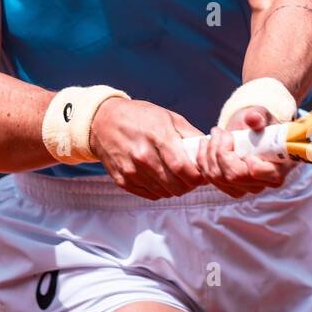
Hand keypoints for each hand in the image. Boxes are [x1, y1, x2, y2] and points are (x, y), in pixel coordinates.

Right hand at [90, 98, 206, 199]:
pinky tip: (158, 176)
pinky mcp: (123, 180)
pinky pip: (150, 194)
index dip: (198, 176)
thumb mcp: (168, 116)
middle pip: (176, 186)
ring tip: (174, 174)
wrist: (102, 121)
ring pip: (164, 193)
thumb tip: (209, 150)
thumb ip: (190, 134)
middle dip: (189, 184)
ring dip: (174, 187)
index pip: (184, 169)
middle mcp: (143, 156)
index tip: (202, 173)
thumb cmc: (140, 116)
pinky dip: (158, 189)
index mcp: (158, 137)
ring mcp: (131, 170)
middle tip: (190, 176)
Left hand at [195, 105, 298, 198]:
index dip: (249, 163)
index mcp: (277, 168)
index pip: (260, 174)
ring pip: (218, 178)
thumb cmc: (261, 125)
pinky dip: (202, 160)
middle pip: (234, 176)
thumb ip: (259, 117)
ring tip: (213, 133)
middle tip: (219, 131)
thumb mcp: (262, 116)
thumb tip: (252, 118)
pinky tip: (205, 144)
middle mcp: (261, 184)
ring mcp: (244, 188)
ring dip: (209, 153)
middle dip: (220, 151)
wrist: (251, 132)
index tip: (241, 144)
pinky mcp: (229, 187)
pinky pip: (210, 179)